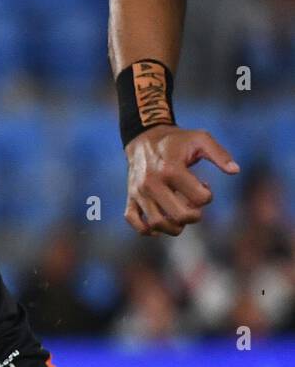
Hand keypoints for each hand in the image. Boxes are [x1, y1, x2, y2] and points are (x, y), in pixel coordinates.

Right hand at [124, 124, 238, 234]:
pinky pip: (133, 221)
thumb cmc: (177, 140)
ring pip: (157, 223)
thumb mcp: (201, 139)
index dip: (208, 195)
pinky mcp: (130, 196)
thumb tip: (235, 171)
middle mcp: (152, 183)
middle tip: (195, 207)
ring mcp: (139, 191)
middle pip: (179, 216)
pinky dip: (146, 228)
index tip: (204, 185)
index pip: (199, 198)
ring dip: (174, 226)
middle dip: (195, 216)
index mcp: (170, 169)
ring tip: (179, 216)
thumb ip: (220, 154)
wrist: (144, 137)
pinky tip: (158, 224)